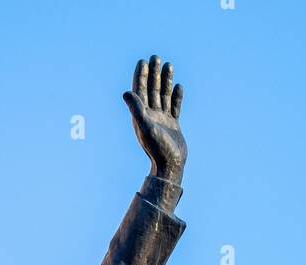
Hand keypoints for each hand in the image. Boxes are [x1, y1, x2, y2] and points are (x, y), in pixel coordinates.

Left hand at [123, 55, 185, 183]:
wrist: (171, 165)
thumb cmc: (157, 148)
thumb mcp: (145, 127)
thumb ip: (136, 109)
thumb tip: (125, 92)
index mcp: (142, 115)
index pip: (140, 91)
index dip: (141, 76)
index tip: (143, 61)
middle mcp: (151, 116)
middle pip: (152, 90)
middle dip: (153, 74)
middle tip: (155, 57)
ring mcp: (163, 120)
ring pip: (164, 96)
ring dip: (166, 81)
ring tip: (169, 65)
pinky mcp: (173, 126)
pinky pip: (175, 107)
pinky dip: (177, 97)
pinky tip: (179, 86)